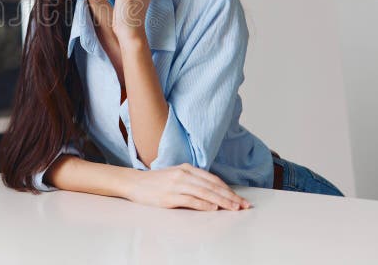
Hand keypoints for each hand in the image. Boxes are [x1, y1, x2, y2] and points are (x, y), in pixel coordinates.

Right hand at [122, 163, 251, 210]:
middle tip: (243, 205)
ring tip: (233, 208)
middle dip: (230, 196)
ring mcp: (176, 185)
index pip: (212, 179)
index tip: (239, 198)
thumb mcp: (176, 175)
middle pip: (211, 186)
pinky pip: (190, 200)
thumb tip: (213, 191)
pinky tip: (213, 208)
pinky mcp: (169, 196)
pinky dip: (204, 204)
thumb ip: (192, 180)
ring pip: (204, 192)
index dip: (227, 189)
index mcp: (186, 168)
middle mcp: (183, 174)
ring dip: (221, 201)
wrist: (134, 183)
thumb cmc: (156, 182)